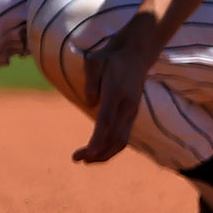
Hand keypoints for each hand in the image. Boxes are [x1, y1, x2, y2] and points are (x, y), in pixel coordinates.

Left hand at [72, 12, 163, 164]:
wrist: (135, 54)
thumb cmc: (110, 58)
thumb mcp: (94, 61)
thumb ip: (90, 81)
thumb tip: (91, 103)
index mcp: (116, 92)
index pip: (106, 120)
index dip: (98, 139)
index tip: (87, 153)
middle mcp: (127, 105)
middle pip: (115, 137)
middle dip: (97, 153)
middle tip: (76, 158)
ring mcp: (132, 111)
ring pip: (121, 141)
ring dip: (103, 154)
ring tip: (83, 159)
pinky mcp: (131, 115)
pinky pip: (122, 137)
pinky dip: (109, 148)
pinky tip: (96, 151)